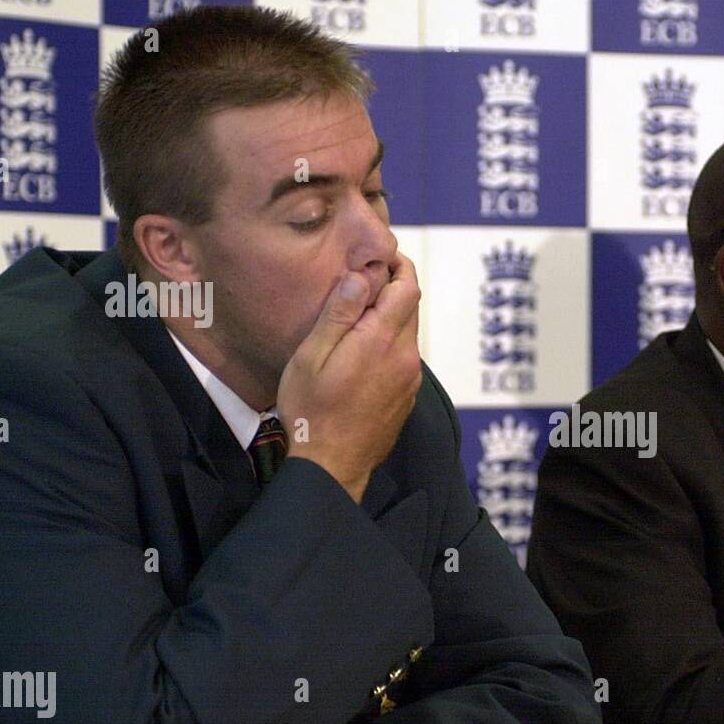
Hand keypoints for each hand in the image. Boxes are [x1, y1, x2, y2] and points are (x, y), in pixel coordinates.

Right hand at [278, 254, 421, 502]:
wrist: (332, 466)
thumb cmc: (313, 411)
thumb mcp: (313, 356)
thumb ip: (340, 313)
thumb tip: (362, 276)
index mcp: (382, 341)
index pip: (408, 286)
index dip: (397, 265)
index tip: (377, 256)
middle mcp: (406, 357)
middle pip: (410, 306)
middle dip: (391, 286)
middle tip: (361, 280)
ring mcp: (410, 378)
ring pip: (407, 332)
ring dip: (388, 317)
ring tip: (354, 316)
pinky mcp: (407, 395)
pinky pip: (404, 356)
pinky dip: (389, 342)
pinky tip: (361, 352)